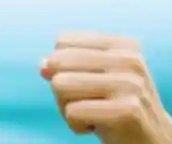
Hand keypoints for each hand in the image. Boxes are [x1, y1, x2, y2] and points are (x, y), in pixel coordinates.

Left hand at [40, 31, 171, 142]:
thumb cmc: (121, 111)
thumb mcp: (98, 80)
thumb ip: (68, 66)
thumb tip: (42, 65)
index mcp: (123, 44)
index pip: (62, 42)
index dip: (63, 68)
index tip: (89, 86)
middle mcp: (129, 59)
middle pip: (57, 63)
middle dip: (62, 90)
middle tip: (87, 105)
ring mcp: (129, 84)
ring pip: (60, 85)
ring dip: (67, 108)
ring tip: (93, 115)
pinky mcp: (126, 110)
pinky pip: (72, 112)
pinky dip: (77, 126)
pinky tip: (100, 128)